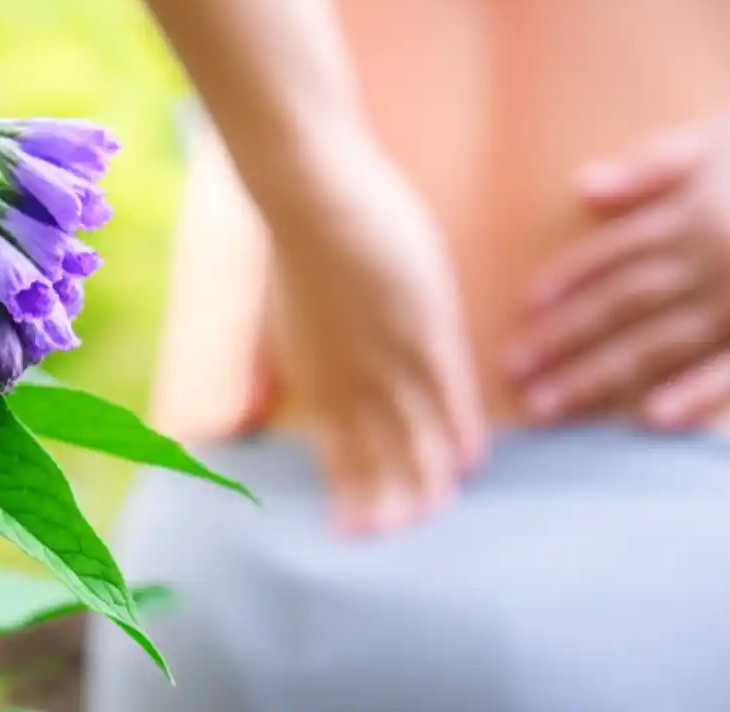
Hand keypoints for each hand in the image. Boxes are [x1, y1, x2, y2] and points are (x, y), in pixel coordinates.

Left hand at [270, 139, 485, 533]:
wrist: (309, 190)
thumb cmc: (298, 246)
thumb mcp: (284, 321)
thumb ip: (284, 372)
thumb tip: (258, 414)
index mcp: (315, 378)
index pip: (338, 452)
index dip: (352, 494)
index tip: (358, 533)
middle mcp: (349, 379)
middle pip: (378, 457)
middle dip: (392, 504)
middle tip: (404, 538)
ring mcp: (390, 356)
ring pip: (416, 436)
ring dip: (428, 482)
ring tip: (437, 518)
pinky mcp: (425, 329)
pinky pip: (450, 394)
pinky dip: (460, 431)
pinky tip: (471, 464)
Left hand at [508, 106, 729, 427]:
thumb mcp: (729, 137)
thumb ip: (655, 166)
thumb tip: (584, 187)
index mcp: (695, 213)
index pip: (614, 255)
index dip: (567, 282)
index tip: (524, 310)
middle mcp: (713, 258)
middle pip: (622, 305)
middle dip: (562, 341)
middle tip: (513, 373)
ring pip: (660, 342)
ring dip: (600, 377)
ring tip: (550, 408)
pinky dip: (697, 392)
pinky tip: (654, 419)